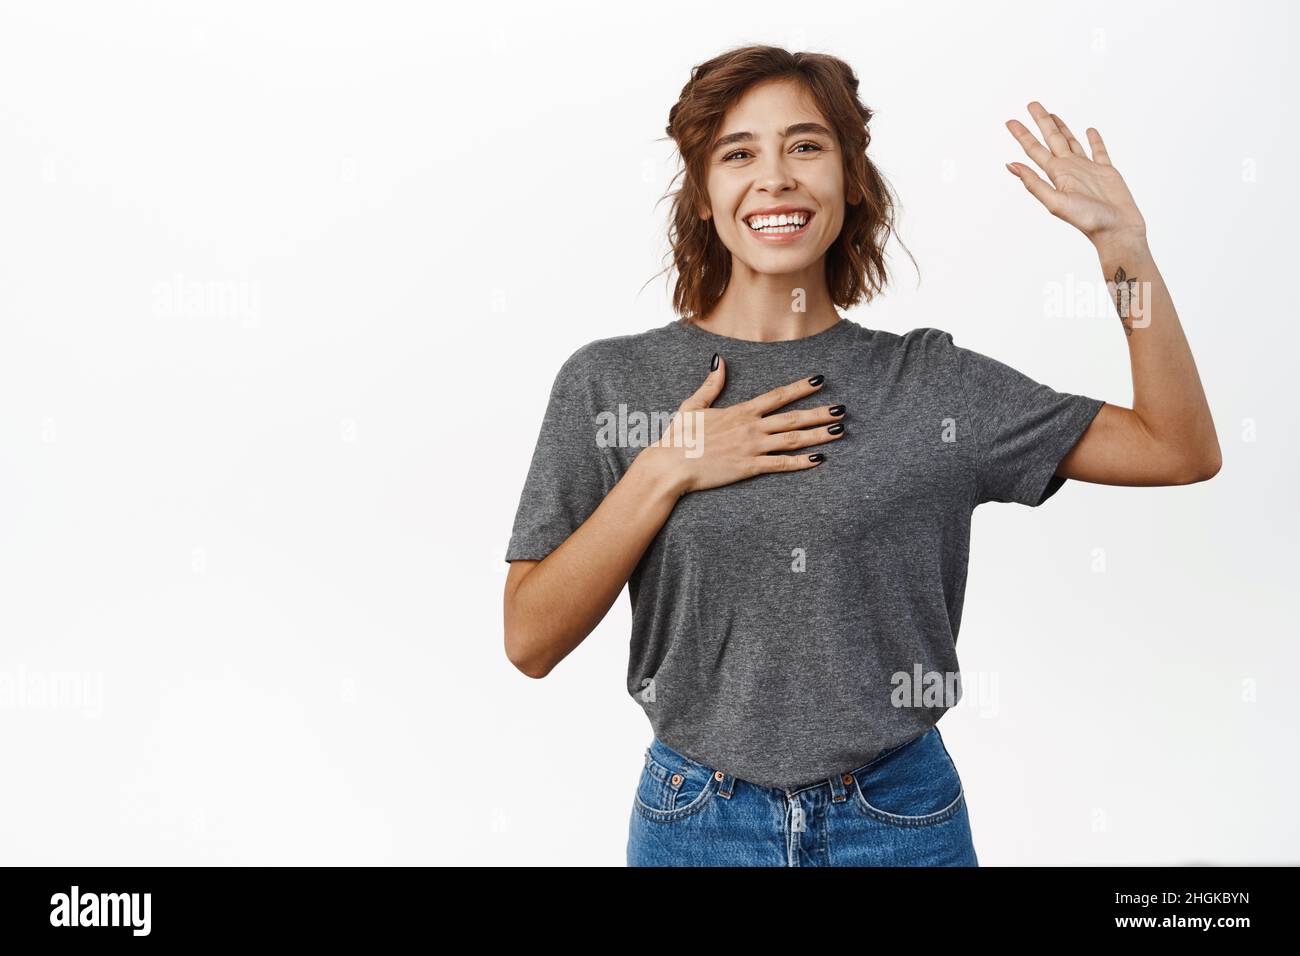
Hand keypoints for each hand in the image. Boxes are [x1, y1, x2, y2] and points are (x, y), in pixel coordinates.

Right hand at [637, 355, 845, 495]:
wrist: (670, 465)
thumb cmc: (679, 437)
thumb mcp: (693, 405)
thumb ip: (711, 385)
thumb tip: (720, 361)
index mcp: (740, 411)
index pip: (777, 396)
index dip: (801, 387)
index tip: (820, 380)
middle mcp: (751, 427)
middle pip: (793, 418)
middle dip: (820, 413)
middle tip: (843, 409)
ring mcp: (752, 448)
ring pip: (793, 440)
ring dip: (818, 435)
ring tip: (839, 430)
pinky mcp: (749, 468)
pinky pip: (781, 465)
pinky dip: (801, 462)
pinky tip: (819, 459)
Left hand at [1004, 101, 1147, 250]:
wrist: (1117, 229)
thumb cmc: (1087, 220)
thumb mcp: (1055, 202)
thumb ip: (1034, 184)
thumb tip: (1011, 165)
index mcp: (1056, 175)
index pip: (1035, 150)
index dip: (1022, 135)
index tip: (1010, 121)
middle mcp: (1069, 169)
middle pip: (1052, 139)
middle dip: (1041, 122)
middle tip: (1031, 104)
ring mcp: (1087, 169)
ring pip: (1072, 142)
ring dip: (1062, 128)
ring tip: (1052, 115)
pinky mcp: (1107, 171)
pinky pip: (1099, 151)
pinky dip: (1094, 140)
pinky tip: (1089, 130)